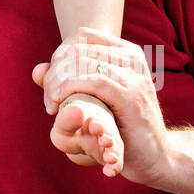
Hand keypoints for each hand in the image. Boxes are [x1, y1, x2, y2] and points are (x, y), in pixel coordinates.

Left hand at [33, 28, 173, 189]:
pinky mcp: (131, 97)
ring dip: (58, 82)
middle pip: (77, 49)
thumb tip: (37, 70)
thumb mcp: (92, 100)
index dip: (60, 56)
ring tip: (52, 104)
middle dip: (55, 72)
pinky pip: (94, 81)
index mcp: (126, 52)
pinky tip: (58, 101)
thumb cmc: (122, 127)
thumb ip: (65, 82)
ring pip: (82, 63)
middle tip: (49, 99)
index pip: (81, 37)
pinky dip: (70, 87)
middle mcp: (132, 58)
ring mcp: (134, 76)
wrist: (155, 156)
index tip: (51, 85)